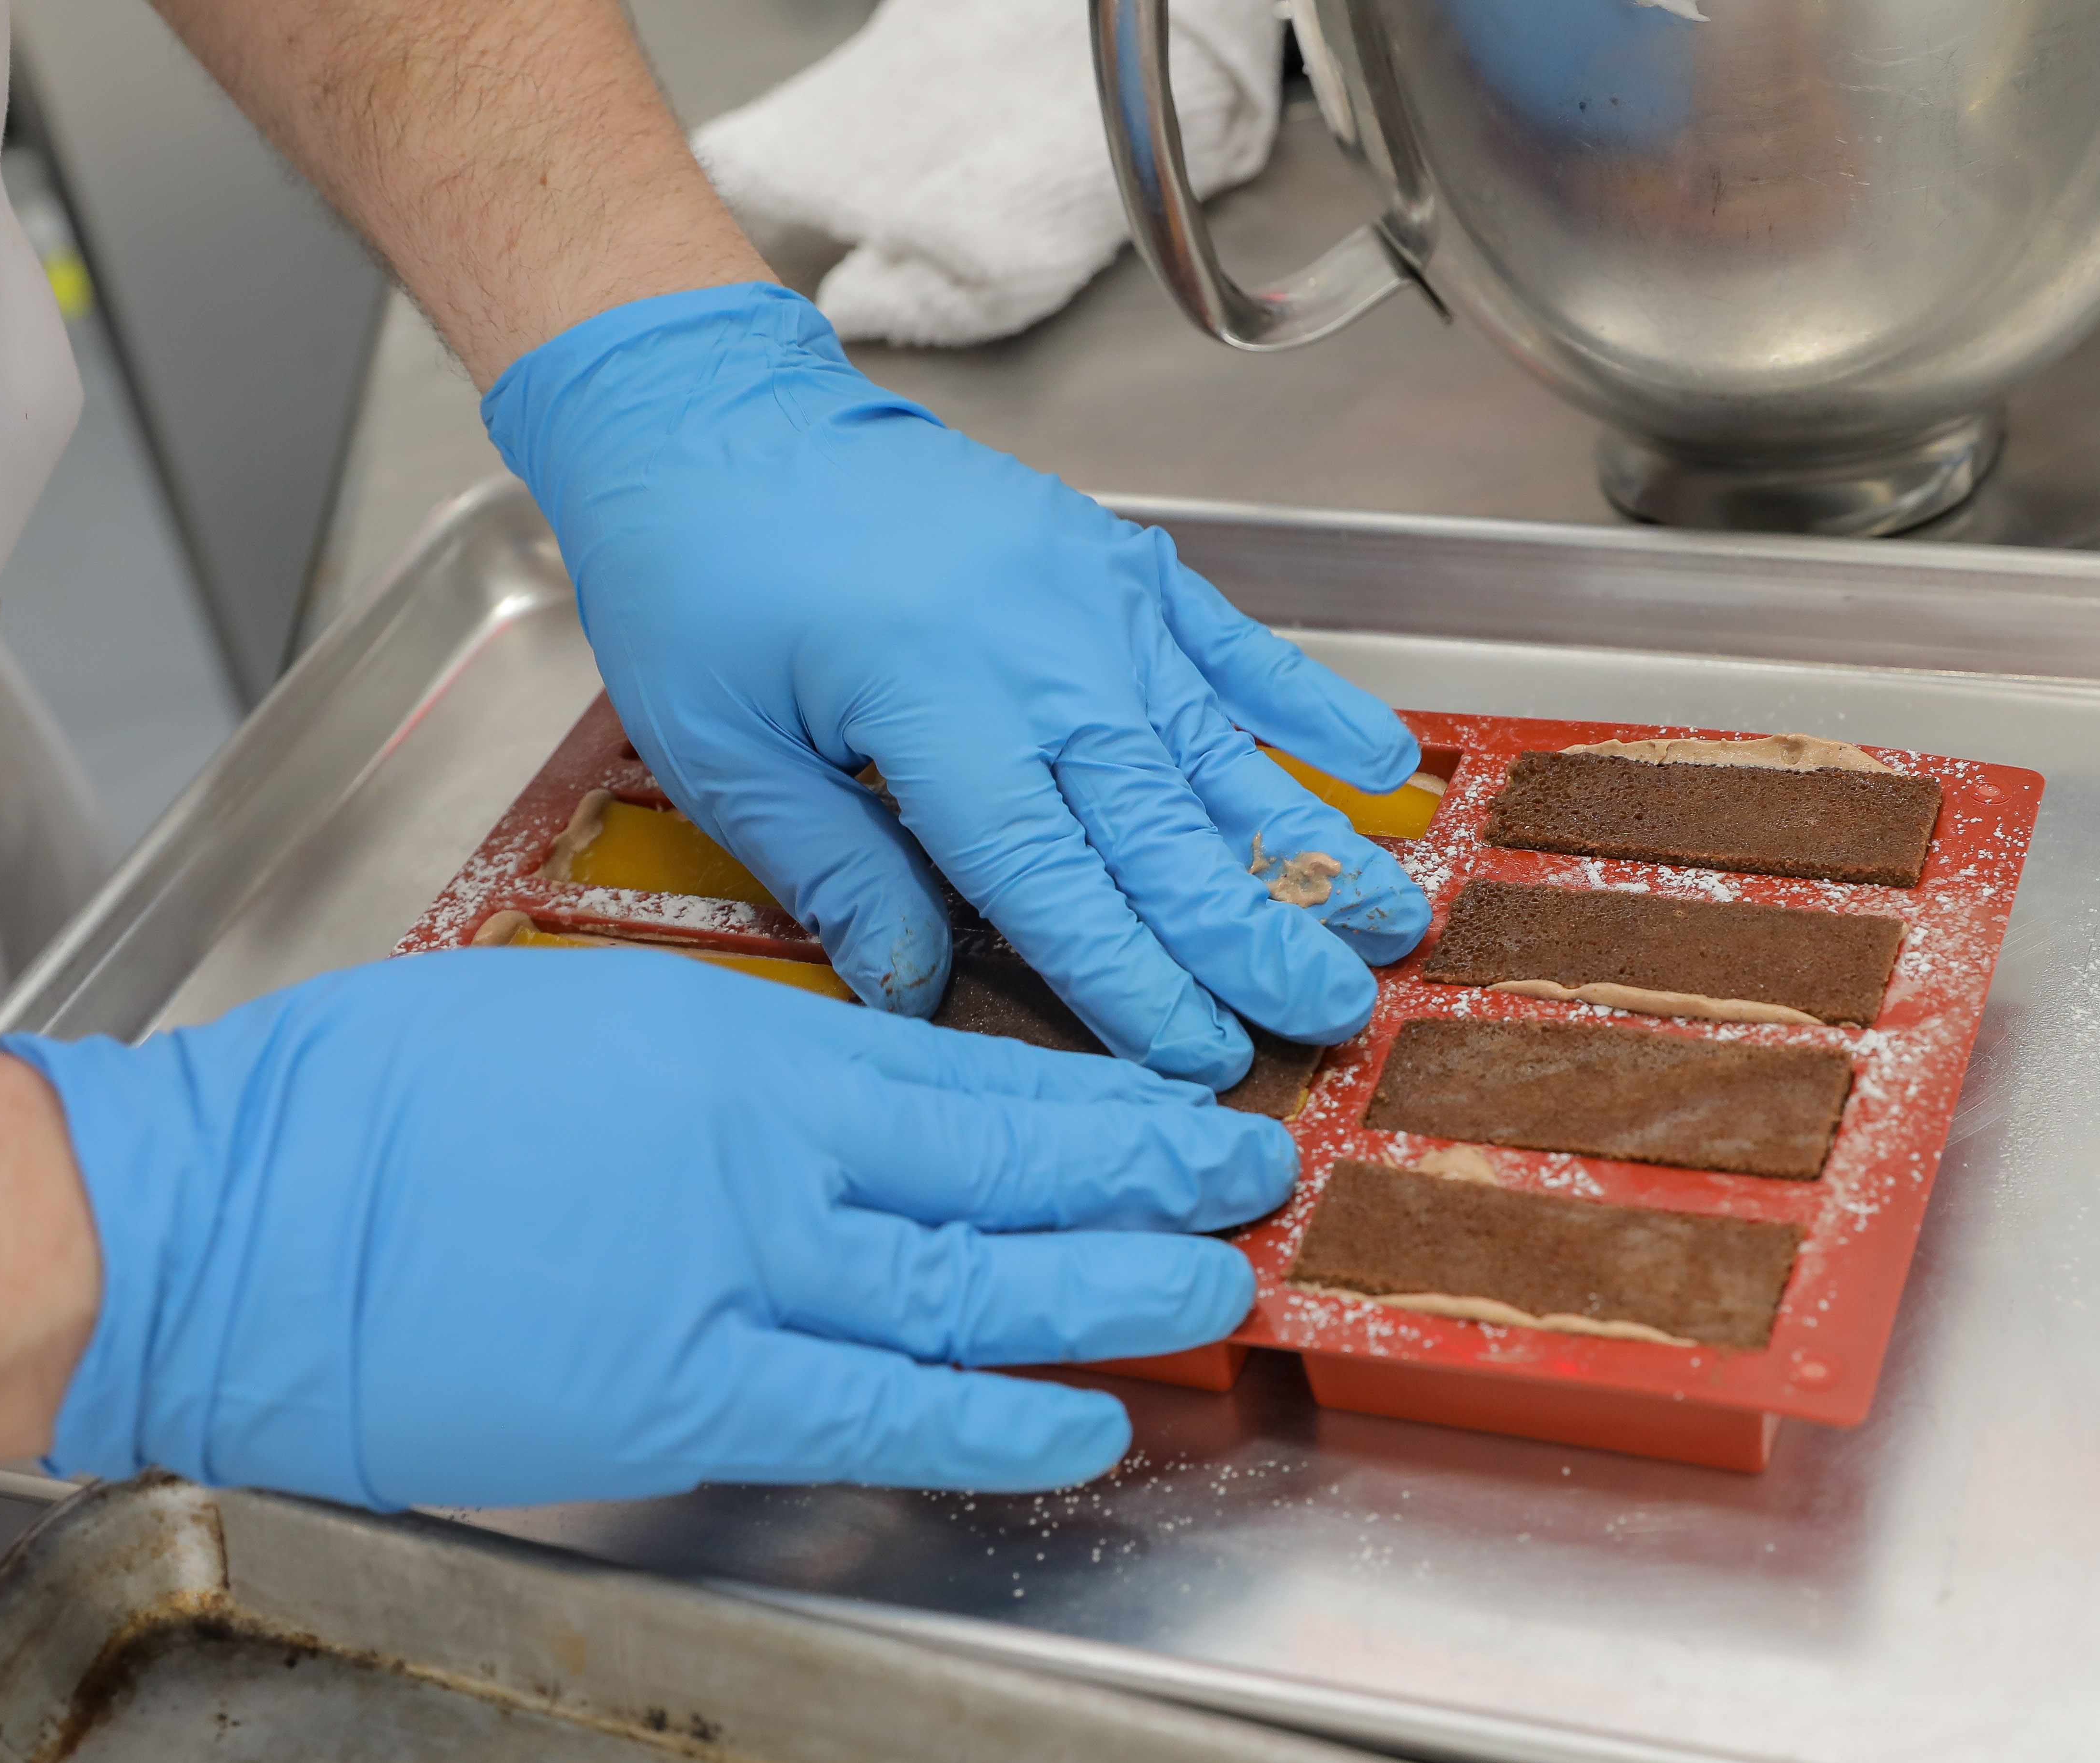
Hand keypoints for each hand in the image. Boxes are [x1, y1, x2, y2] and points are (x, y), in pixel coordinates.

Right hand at [5, 948, 1290, 1509]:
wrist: (230, 1218)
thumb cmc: (370, 1097)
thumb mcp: (574, 1017)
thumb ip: (725, 1063)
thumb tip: (835, 1097)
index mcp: (731, 1041)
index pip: (959, 1072)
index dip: (1085, 1096)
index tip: (1171, 1096)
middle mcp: (764, 1154)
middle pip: (1000, 1172)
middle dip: (1141, 1177)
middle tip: (1248, 1175)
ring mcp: (735, 1280)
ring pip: (974, 1289)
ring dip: (1108, 1290)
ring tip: (1216, 1282)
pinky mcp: (684, 1400)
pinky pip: (879, 1409)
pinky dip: (995, 1418)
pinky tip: (1085, 1420)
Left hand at [483, 284, 1428, 1090]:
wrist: (715, 418)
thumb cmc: (700, 583)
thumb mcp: (722, 752)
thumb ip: (834, 874)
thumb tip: (916, 993)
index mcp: (935, 711)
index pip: (1055, 883)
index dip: (1134, 982)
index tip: (1201, 1063)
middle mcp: (1039, 655)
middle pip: (1167, 828)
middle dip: (1259, 937)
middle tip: (1341, 1021)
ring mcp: (1090, 600)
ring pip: (1221, 749)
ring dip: (1315, 841)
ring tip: (1399, 920)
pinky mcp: (1111, 558)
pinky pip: (1230, 644)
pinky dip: (1308, 704)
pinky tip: (1381, 763)